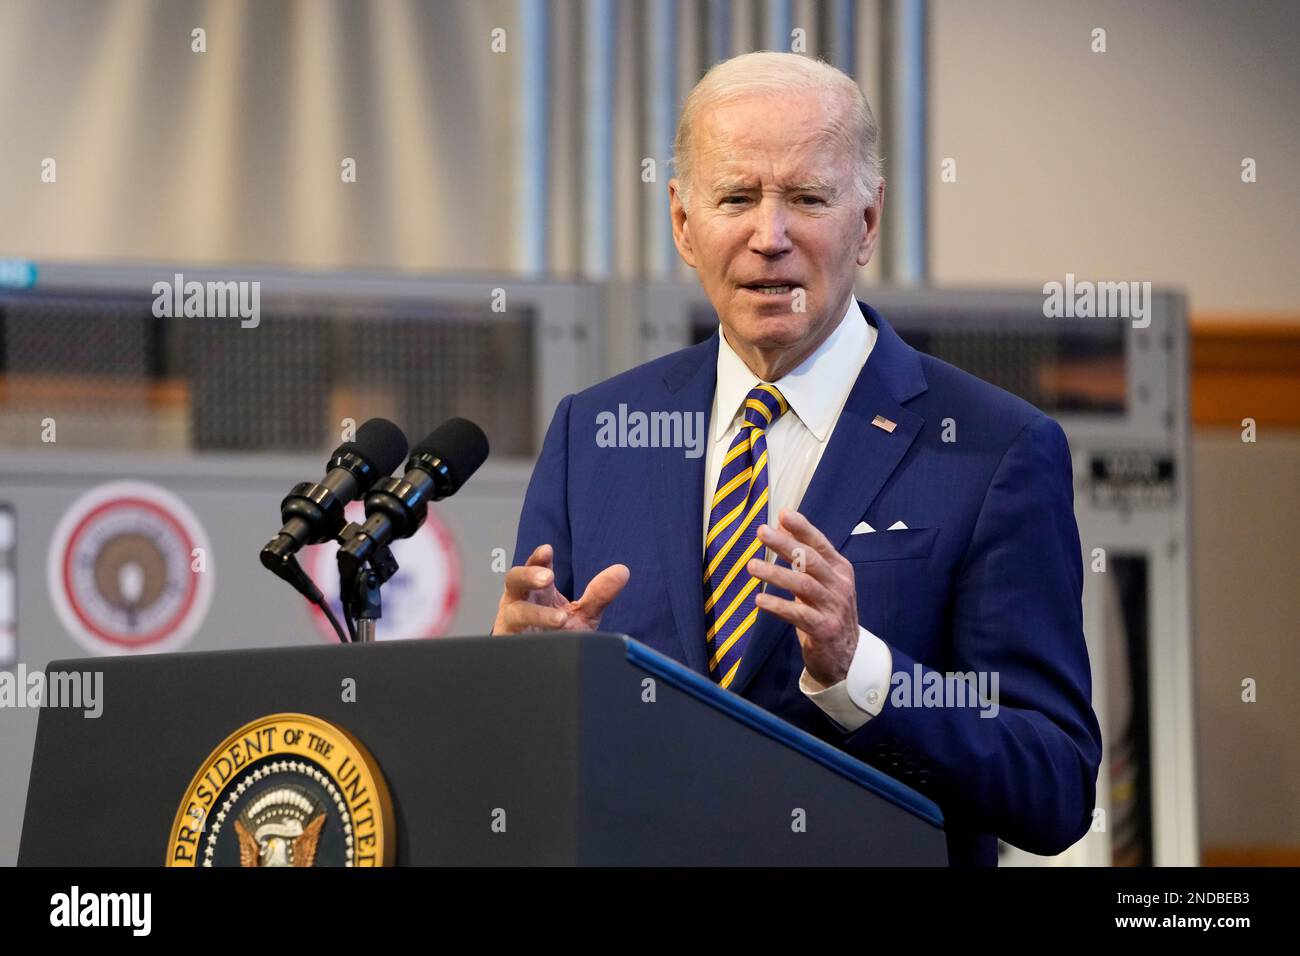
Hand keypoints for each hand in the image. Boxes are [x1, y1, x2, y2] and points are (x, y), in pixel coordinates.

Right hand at [491, 543, 629, 634]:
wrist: (545, 670)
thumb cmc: (558, 636)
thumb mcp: (583, 615)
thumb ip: (599, 594)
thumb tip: (622, 571)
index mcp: (538, 590)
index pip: (536, 566)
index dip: (539, 557)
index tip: (547, 550)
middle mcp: (520, 601)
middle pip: (514, 580)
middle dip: (528, 576)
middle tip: (547, 577)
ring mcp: (512, 623)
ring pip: (514, 613)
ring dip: (536, 614)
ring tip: (560, 619)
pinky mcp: (509, 645)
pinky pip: (512, 641)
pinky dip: (526, 642)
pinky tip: (543, 643)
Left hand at [747, 508, 858, 685]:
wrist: (846, 656)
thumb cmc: (827, 613)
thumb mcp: (819, 583)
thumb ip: (803, 557)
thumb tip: (781, 525)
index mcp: (840, 570)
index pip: (820, 544)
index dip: (802, 528)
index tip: (783, 514)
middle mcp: (840, 586)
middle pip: (810, 560)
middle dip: (785, 544)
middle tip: (761, 532)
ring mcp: (834, 608)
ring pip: (803, 585)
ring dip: (775, 574)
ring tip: (752, 565)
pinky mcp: (825, 630)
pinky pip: (799, 615)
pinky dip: (778, 606)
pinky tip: (759, 601)